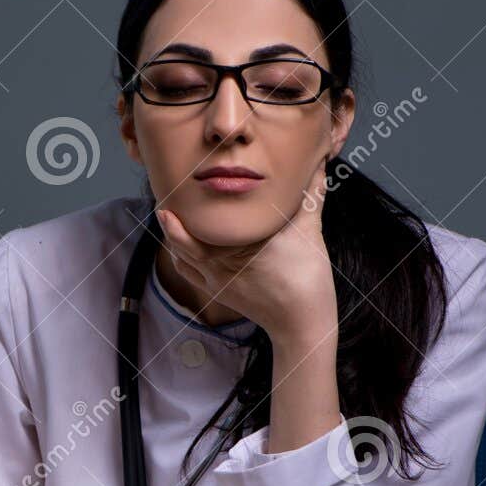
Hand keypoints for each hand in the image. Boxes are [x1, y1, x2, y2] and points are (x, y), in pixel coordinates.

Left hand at [156, 155, 337, 345]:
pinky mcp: (215, 291)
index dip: (191, 197)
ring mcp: (215, 279)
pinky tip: (178, 242)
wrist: (301, 325)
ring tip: (166, 212)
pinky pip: (187, 270)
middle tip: (165, 190)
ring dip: (171, 233)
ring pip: (180, 253)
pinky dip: (179, 253)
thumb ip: (310, 193)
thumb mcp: (309, 230)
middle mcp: (221, 261)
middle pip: (183, 235)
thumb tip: (320, 161)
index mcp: (241, 242)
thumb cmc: (308, 278)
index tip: (181, 177)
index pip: (209, 216)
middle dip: (172, 212)